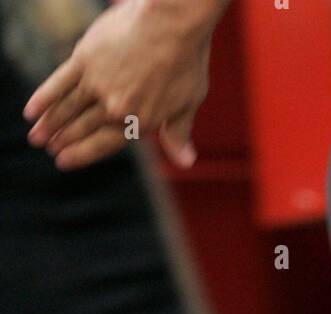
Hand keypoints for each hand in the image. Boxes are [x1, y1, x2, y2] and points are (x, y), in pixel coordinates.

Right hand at [24, 0, 218, 169]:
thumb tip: (185, 162)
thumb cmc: (186, 61)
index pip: (104, 144)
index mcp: (138, 122)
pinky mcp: (86, 59)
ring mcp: (98, 83)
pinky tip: (31, 110)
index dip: (83, 153)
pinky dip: (44, 97)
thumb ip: (178, 133)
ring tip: (36, 137)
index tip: (64, 160)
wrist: (171, 22)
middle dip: (63, 140)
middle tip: (47, 148)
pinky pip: (60, 82)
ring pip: (68, 109)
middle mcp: (114, 108)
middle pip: (83, 127)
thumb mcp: (188, 102)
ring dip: (50, 124)